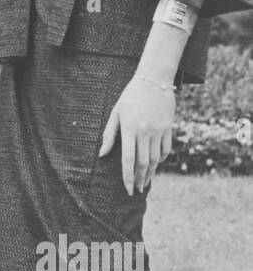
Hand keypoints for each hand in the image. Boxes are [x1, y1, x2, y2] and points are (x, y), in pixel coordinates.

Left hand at [98, 75, 174, 194]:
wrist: (153, 80)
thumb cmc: (130, 97)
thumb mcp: (115, 113)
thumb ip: (109, 135)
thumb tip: (102, 154)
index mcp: (129, 129)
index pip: (128, 159)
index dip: (127, 177)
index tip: (127, 189)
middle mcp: (145, 132)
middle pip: (143, 163)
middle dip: (139, 179)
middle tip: (136, 190)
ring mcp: (158, 130)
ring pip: (155, 159)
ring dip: (150, 173)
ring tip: (144, 182)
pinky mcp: (168, 128)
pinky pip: (165, 150)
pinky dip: (160, 160)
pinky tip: (154, 165)